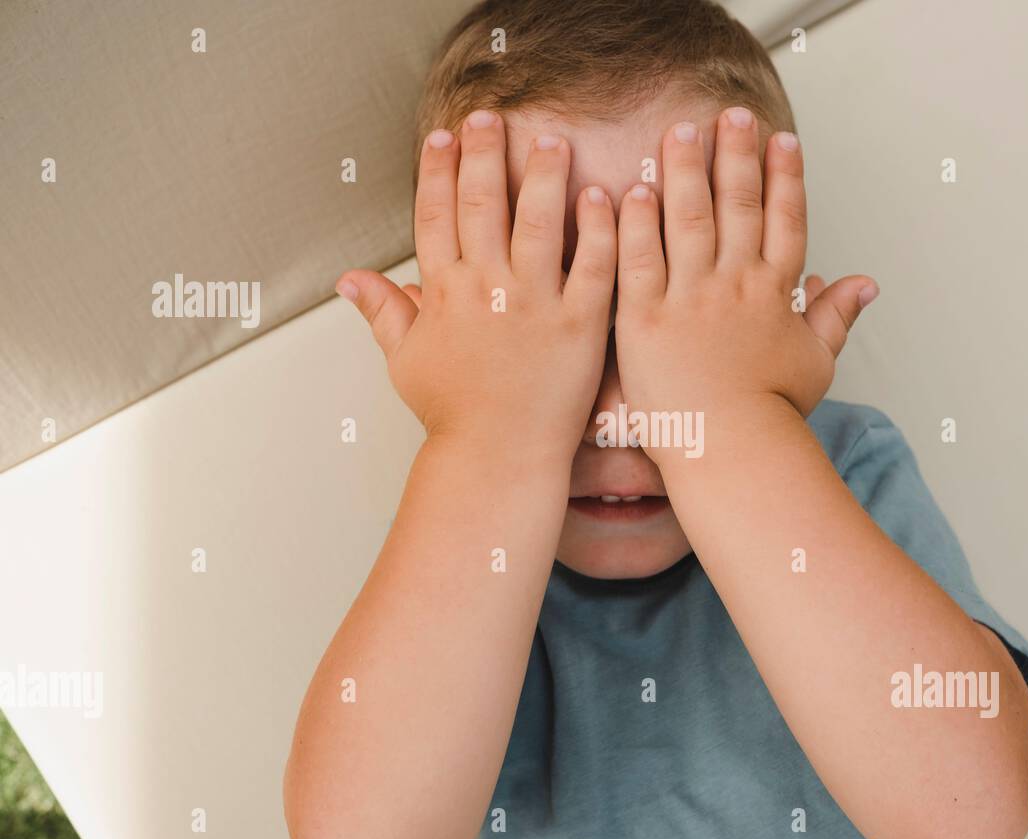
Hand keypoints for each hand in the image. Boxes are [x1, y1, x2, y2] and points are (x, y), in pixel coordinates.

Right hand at [336, 110, 615, 462]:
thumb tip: (350, 280)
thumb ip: (384, 312)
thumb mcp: (406, 361)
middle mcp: (486, 289)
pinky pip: (592, 266)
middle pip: (482, 203)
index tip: (444, 136)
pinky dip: (597, 230)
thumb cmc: (454, 416)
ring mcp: (534, 304)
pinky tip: (603, 196)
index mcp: (444, 292)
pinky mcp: (580, 325)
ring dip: (543, 175)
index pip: (435, 214)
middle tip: (492, 117)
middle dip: (484, 154)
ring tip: (553, 139)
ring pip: (537, 222)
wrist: (498, 459)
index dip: (438, 170)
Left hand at [612, 107, 876, 459]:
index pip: (784, 220)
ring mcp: (689, 298)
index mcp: (774, 294)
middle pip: (737, 204)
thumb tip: (864, 283)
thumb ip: (836, 317)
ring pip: (687, 218)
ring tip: (680, 130)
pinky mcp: (644, 319)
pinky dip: (635, 222)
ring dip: (685, 169)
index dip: (785, 177)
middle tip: (732, 114)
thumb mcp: (816, 364)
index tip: (782, 140)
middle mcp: (735, 285)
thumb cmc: (772, 416)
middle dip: (736, 154)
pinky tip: (631, 189)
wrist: (731, 453)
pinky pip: (638, 259)